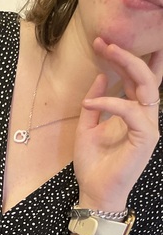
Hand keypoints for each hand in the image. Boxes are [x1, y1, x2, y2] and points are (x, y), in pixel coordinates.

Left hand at [74, 38, 161, 208]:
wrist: (95, 193)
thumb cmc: (93, 165)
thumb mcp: (86, 129)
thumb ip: (94, 104)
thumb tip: (99, 77)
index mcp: (132, 112)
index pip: (133, 79)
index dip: (121, 59)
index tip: (102, 44)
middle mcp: (144, 116)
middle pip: (145, 76)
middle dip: (128, 55)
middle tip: (106, 41)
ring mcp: (148, 126)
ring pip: (147, 86)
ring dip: (128, 66)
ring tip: (107, 52)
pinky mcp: (146, 138)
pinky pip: (132, 111)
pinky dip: (112, 102)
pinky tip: (92, 101)